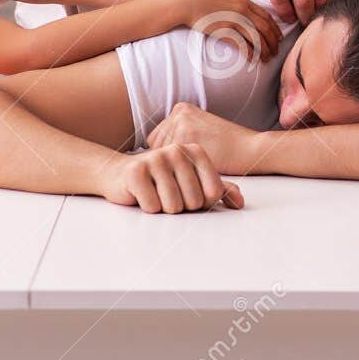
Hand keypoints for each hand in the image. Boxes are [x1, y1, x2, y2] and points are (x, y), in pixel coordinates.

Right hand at [98, 143, 243, 212]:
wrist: (119, 174)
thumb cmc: (160, 180)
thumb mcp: (192, 182)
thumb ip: (217, 189)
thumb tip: (239, 202)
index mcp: (195, 150)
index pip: (213, 192)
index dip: (201, 202)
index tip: (187, 193)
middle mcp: (177, 150)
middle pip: (194, 201)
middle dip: (181, 206)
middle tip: (167, 194)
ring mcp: (156, 158)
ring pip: (174, 206)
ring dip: (164, 208)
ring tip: (155, 194)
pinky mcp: (136, 172)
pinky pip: (153, 207)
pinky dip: (148, 208)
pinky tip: (142, 194)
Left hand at [147, 102, 264, 175]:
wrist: (251, 148)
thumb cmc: (229, 147)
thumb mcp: (202, 131)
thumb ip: (181, 134)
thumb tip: (157, 154)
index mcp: (181, 109)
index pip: (157, 138)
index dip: (167, 156)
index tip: (181, 165)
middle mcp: (178, 113)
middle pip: (154, 146)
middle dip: (166, 162)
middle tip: (184, 171)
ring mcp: (181, 124)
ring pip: (159, 156)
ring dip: (169, 169)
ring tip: (189, 174)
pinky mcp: (185, 138)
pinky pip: (169, 163)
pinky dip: (176, 174)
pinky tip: (191, 177)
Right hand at [172, 0, 281, 60]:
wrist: (186, 2)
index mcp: (244, 1)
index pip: (266, 16)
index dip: (275, 28)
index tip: (279, 38)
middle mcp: (242, 11)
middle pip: (265, 29)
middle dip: (273, 42)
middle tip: (276, 52)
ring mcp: (234, 22)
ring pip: (256, 38)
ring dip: (264, 51)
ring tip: (267, 59)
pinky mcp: (224, 32)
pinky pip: (242, 45)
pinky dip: (250, 54)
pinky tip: (253, 60)